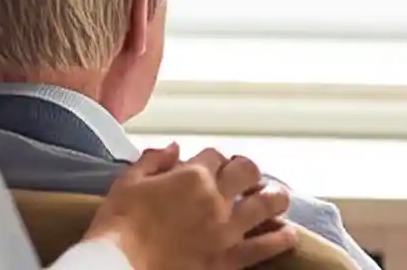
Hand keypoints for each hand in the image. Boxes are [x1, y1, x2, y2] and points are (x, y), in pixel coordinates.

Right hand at [84, 144, 296, 269]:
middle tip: (246, 179)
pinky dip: (282, 238)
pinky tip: (287, 233)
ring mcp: (226, 230)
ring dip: (275, 196)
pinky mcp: (230, 259)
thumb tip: (175, 148)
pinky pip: (267, 246)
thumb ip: (153, 160)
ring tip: (276, 197)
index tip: (210, 165)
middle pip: (249, 171)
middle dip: (249, 171)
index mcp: (190, 175)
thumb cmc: (119, 223)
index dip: (215, 157)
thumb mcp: (128, 182)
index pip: (215, 154)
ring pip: (268, 204)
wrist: (121, 265)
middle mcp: (215, 198)